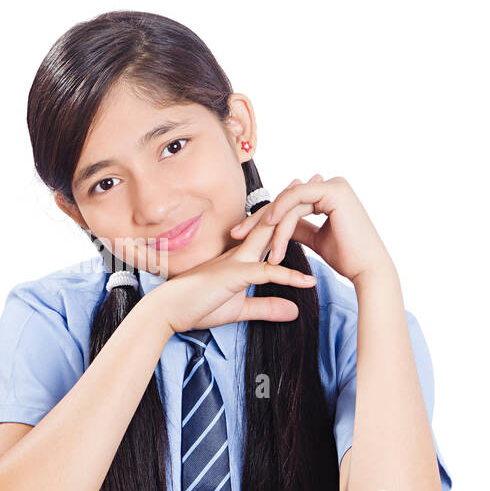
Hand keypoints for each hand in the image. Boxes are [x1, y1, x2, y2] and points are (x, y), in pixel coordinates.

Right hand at [143, 210, 317, 334]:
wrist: (167, 311)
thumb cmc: (195, 306)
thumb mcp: (238, 310)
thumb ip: (266, 308)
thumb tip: (293, 310)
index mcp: (239, 257)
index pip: (267, 230)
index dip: (287, 214)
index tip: (305, 198)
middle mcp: (239, 253)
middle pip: (271, 221)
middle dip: (294, 201)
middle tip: (315, 179)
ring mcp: (236, 262)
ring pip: (269, 237)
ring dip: (296, 223)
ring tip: (322, 208)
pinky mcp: (233, 277)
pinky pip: (265, 273)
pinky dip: (288, 277)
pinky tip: (309, 281)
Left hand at [230, 175, 393, 283]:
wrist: (367, 270)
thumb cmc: (347, 258)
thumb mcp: (314, 238)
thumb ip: (297, 227)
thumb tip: (276, 225)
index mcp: (328, 194)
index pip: (287, 202)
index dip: (263, 218)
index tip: (241, 234)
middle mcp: (332, 185)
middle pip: (284, 199)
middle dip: (258, 219)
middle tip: (236, 235)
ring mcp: (334, 185)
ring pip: (288, 201)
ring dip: (271, 225)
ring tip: (260, 248)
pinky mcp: (334, 190)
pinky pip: (297, 199)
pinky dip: (281, 214)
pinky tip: (270, 231)